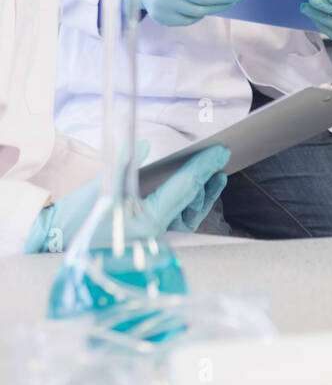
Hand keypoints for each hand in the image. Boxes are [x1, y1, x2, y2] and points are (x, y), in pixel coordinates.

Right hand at [23, 144, 230, 252]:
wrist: (57, 241)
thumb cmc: (79, 215)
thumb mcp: (101, 185)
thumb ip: (124, 161)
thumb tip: (146, 143)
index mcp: (146, 222)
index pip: (183, 188)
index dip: (203, 167)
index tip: (220, 151)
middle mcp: (155, 234)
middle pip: (190, 202)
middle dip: (206, 178)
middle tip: (220, 157)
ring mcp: (154, 239)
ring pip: (189, 215)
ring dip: (203, 194)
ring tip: (215, 175)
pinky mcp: (151, 240)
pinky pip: (180, 222)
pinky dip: (191, 205)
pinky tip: (200, 191)